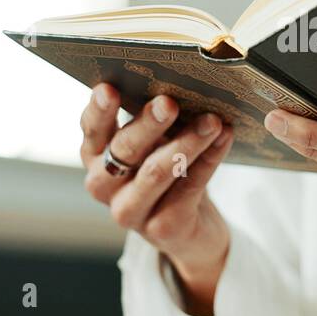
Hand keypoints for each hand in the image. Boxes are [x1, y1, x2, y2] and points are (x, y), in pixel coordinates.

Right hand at [80, 86, 234, 315]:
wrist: (189, 229)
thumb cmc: (168, 174)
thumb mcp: (155, 144)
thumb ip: (156, 120)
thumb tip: (180, 86)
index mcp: (96, 155)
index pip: (92, 128)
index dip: (99, 109)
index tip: (108, 88)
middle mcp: (103, 185)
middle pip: (124, 150)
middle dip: (148, 123)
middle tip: (169, 103)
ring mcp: (129, 210)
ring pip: (156, 172)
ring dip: (187, 142)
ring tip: (212, 121)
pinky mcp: (161, 229)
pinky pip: (188, 188)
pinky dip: (209, 159)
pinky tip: (224, 138)